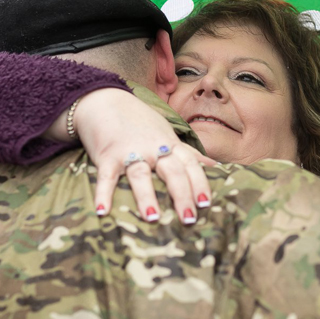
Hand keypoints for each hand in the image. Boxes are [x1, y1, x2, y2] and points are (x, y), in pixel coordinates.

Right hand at [68, 88, 214, 222]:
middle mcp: (153, 148)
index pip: (190, 164)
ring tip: (152, 218)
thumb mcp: (168, 134)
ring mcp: (129, 152)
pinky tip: (103, 211)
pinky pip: (106, 177)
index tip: (206, 203)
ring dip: (146, 196)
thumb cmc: (140, 121)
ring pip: (141, 175)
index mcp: (170, 144)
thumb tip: (216, 167)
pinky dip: (103, 193)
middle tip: (189, 219)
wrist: (105, 100)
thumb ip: (189, 153)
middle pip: (172, 172)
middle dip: (182, 194)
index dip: (200, 183)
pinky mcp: (107, 156)